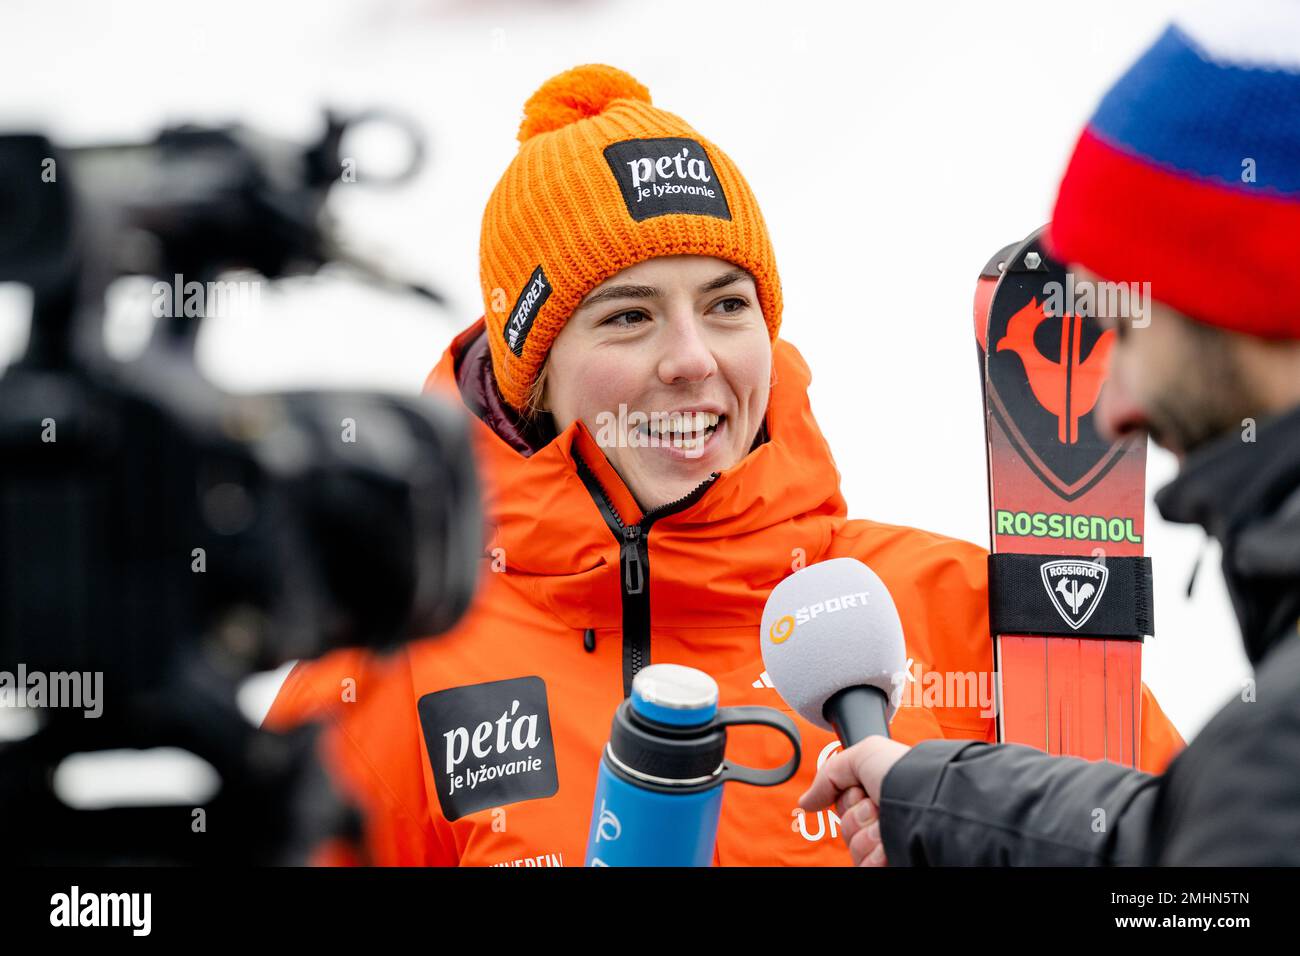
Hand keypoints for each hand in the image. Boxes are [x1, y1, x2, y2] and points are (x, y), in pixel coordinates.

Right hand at [797, 736, 911, 866]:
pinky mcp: (889, 863)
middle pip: (845, 826)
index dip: (847, 798)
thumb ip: (829, 775)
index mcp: (880, 794)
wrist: (928, 803)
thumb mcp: (862, 754)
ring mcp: (888, 843)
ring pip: (853, 847)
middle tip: (876, 804)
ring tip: (886, 824)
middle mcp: (885, 819)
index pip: (844, 805)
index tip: (860, 789)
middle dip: (856, 815)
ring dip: (866, 835)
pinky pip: (863, 866)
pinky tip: (887, 846)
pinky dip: (873, 857)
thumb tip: (807, 802)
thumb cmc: (906, 774)